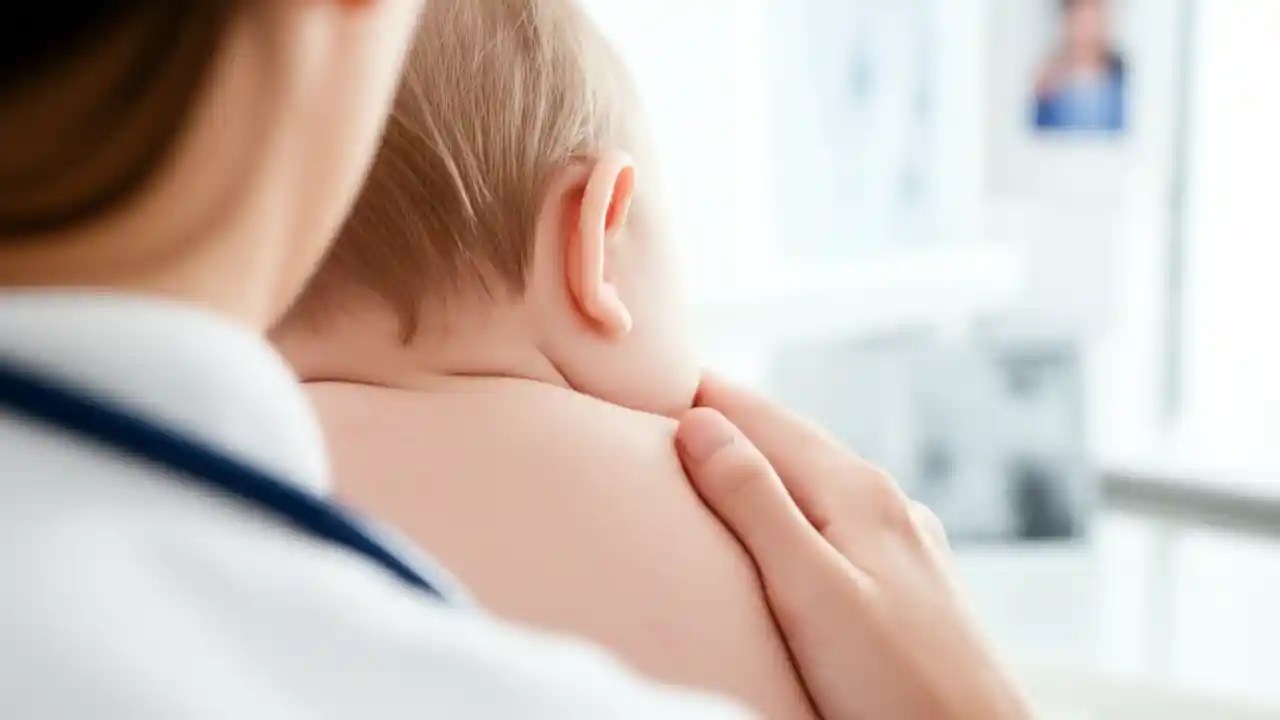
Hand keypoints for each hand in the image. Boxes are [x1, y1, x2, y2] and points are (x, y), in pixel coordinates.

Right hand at [675, 375, 1031, 719]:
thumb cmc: (896, 683)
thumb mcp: (810, 589)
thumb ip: (755, 503)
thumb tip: (699, 422)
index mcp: (857, 490)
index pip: (762, 415)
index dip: (702, 393)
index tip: (644, 374)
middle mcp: (885, 502)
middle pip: (791, 439)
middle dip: (727, 418)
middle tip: (660, 406)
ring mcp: (903, 542)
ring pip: (815, 479)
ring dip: (760, 460)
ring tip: (708, 454)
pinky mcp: (908, 583)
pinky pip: (835, 518)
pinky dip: (791, 503)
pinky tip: (783, 525)